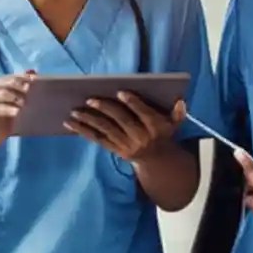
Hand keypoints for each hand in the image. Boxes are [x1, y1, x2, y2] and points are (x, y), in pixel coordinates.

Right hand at [0, 71, 33, 151]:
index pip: (11, 77)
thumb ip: (23, 88)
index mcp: (0, 85)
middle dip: (16, 83)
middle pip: (2, 82)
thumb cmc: (6, 117)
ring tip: (23, 102)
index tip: (35, 79)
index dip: (22, 76)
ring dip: (11, 96)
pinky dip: (7, 109)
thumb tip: (32, 71)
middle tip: (29, 89)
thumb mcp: (16, 103)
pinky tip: (17, 112)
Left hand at [65, 92, 186, 162]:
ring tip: (74, 111)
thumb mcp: (174, 123)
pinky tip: (70, 123)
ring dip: (89, 121)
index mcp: (156, 127)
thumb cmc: (163, 132)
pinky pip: (98, 140)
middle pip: (121, 122)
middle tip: (90, 99)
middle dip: (106, 110)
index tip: (121, 92)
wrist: (158, 160)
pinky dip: (83, 131)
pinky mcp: (115, 150)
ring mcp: (127, 146)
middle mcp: (141, 138)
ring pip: (106, 131)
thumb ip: (178, 112)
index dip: (134, 103)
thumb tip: (181, 101)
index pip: (144, 114)